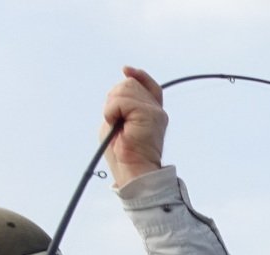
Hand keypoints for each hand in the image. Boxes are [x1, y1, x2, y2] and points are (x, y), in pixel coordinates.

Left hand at [102, 67, 167, 187]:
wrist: (132, 170)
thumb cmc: (122, 153)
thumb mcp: (117, 121)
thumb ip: (119, 104)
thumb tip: (118, 89)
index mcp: (151, 112)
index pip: (149, 85)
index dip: (138, 75)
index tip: (126, 70)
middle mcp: (156, 110)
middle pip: (129, 84)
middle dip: (114, 98)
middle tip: (115, 120)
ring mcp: (155, 111)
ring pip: (124, 89)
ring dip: (112, 105)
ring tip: (116, 124)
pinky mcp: (149, 114)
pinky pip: (121, 100)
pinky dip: (112, 111)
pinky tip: (116, 123)